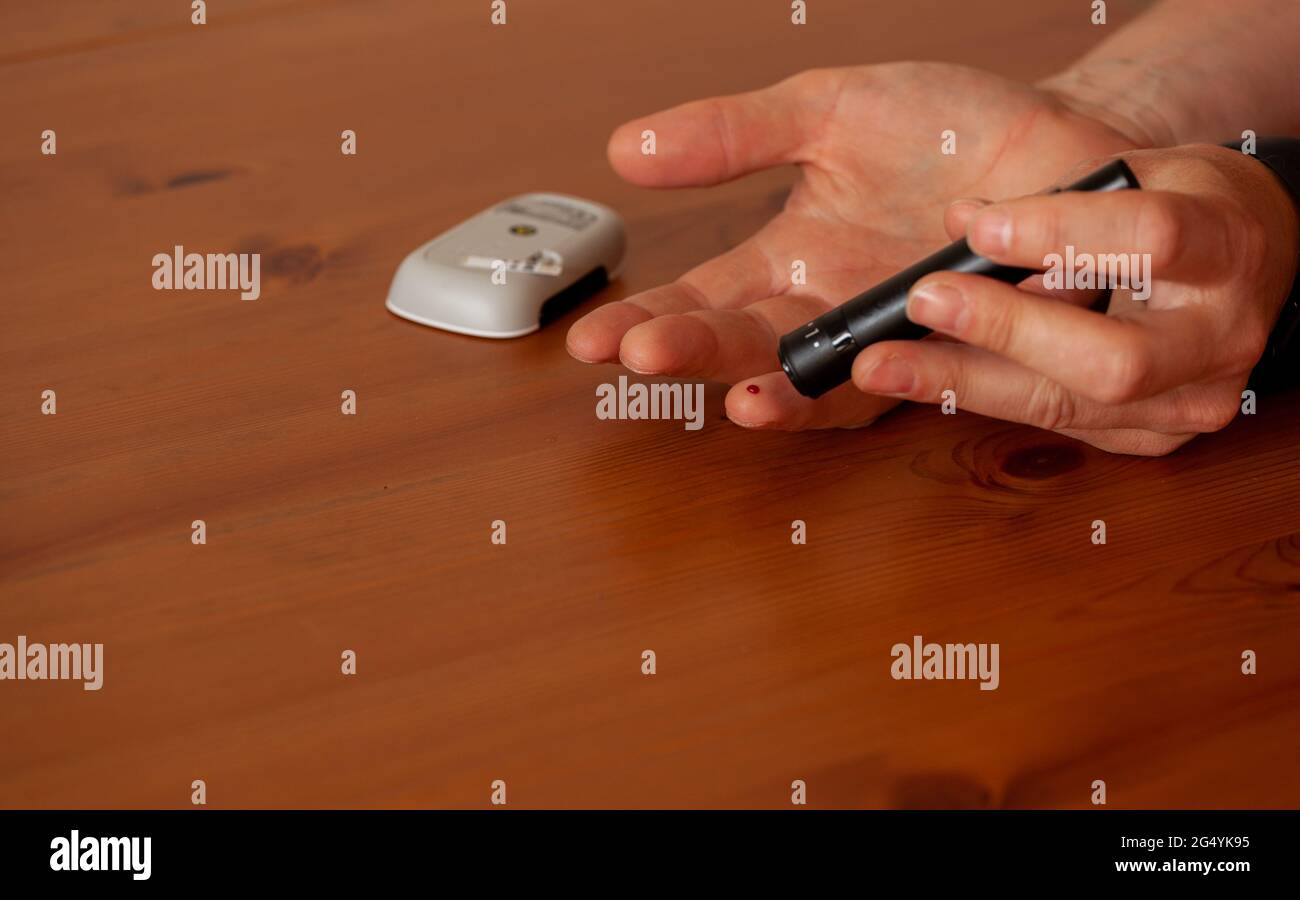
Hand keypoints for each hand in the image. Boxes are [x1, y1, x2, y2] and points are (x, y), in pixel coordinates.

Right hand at [566, 62, 1141, 427]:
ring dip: (778, 392)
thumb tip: (627, 150)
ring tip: (737, 396)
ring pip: (822, 382)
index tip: (593, 340)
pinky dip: (886, 384)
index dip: (646, 319)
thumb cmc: (948, 129)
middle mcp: (832, 311)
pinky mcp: (965, 353)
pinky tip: (852, 374)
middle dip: (691, 353)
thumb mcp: (829, 108)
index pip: (699, 298)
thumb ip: (734, 134)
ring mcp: (895, 337)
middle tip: (641, 354)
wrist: (1066, 144)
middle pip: (746, 346)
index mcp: (788, 258)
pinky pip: (919, 383)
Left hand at [852, 144, 1299, 454]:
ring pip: (1069, 405)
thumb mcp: (1139, 176)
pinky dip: (985, 396)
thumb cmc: (1189, 210)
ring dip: (965, 383)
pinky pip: (1055, 422)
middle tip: (920, 302)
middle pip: (1111, 358)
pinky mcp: (1154, 437)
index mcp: (1226, 247)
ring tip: (882, 366)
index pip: (1150, 240)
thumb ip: (1056, 197)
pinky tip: (923, 380)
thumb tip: (960, 221)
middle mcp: (1218, 336)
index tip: (979, 230)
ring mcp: (1191, 399)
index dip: (1061, 235)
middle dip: (1006, 331)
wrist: (1256, 270)